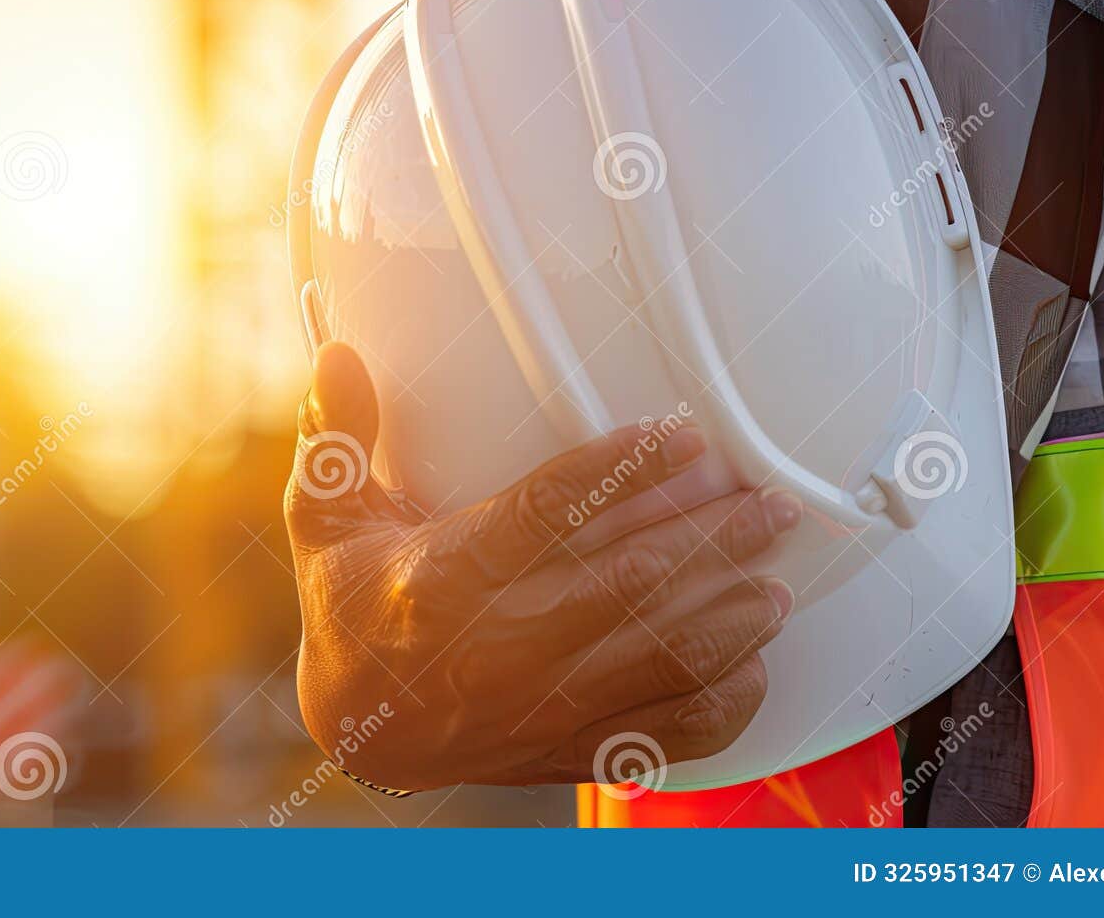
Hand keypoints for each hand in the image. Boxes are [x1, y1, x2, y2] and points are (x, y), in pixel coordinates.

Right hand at [283, 341, 799, 791]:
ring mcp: (538, 707)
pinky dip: (722, 702)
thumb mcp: (325, 518)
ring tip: (777, 577)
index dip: (622, 470)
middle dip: (712, 538)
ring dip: (730, 616)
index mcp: (440, 580)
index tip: (684, 435)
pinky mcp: (566, 749)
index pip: (544, 515)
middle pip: (629, 585)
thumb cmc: (350, 605)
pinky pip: (664, 734)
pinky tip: (754, 664)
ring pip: (659, 661)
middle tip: (768, 501)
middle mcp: (495, 648)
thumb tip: (337, 354)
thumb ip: (338, 436)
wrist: (357, 728)